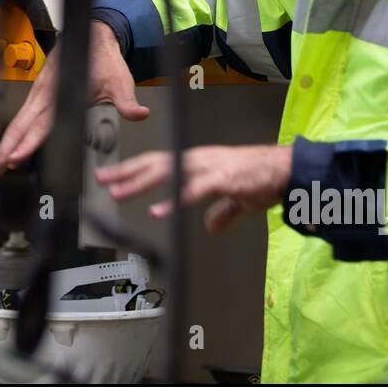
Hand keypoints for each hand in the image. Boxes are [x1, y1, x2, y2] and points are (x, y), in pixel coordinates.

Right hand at [0, 21, 150, 180]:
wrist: (94, 35)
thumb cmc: (104, 59)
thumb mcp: (119, 81)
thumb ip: (127, 102)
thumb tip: (140, 114)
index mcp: (60, 93)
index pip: (42, 125)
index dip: (28, 143)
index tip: (15, 159)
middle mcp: (44, 95)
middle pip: (19, 127)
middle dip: (4, 151)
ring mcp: (38, 94)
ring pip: (17, 124)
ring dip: (4, 146)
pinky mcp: (38, 95)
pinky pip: (21, 118)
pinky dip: (12, 136)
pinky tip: (8, 152)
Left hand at [95, 144, 292, 233]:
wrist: (285, 171)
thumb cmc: (261, 178)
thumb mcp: (236, 198)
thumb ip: (221, 212)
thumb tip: (211, 227)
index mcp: (197, 161)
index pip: (157, 162)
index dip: (132, 169)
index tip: (111, 176)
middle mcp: (197, 159)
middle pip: (154, 163)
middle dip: (125, 172)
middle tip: (102, 180)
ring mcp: (208, 167)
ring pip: (167, 172)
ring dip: (140, 183)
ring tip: (118, 193)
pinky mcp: (222, 180)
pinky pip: (192, 191)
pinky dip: (173, 200)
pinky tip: (158, 211)